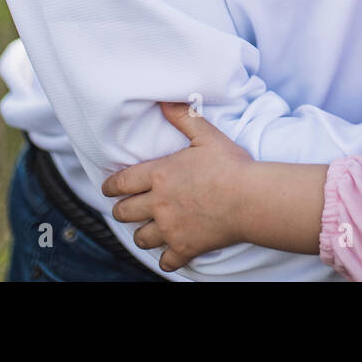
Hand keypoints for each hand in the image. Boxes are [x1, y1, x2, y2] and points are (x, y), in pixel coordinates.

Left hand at [101, 102, 254, 271]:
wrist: (251, 199)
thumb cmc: (231, 166)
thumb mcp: (207, 136)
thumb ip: (183, 118)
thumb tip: (164, 100)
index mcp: (159, 175)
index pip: (121, 183)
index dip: (111, 186)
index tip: (110, 189)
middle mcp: (158, 204)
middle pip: (123, 213)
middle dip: (123, 210)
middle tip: (129, 208)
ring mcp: (170, 229)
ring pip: (141, 238)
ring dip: (144, 234)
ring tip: (151, 230)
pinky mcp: (185, 248)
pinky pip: (165, 261)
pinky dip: (167, 258)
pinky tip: (172, 253)